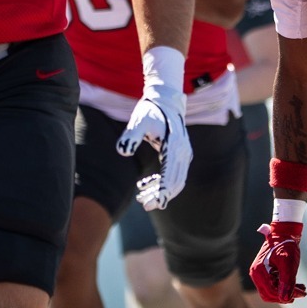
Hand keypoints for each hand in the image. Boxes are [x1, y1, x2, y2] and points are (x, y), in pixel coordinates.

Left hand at [120, 88, 191, 209]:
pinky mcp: (181, 155)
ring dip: (161, 192)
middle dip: (160, 196)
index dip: (160, 193)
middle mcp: (183, 152)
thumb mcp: (139, 120)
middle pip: (175, 182)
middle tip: (143, 205)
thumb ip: (131, 136)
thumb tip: (122, 151)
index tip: (150, 204)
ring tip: (141, 198)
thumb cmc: (150, 111)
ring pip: (177, 181)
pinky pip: (175, 175)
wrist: (164, 102)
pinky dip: (163, 183)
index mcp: (175, 146)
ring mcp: (184, 154)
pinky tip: (145, 184)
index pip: (170, 176)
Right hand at [249, 221, 306, 303]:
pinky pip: (273, 284)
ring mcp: (259, 273)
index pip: (271, 292)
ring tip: (301, 289)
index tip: (301, 293)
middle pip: (270, 294)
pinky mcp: (265, 272)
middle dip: (285, 295)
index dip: (286, 296)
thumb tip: (286, 299)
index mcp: (259, 271)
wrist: (284, 232)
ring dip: (286, 291)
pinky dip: (284, 286)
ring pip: (272, 290)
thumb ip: (287, 282)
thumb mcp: (289, 264)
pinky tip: (297, 285)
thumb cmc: (286, 246)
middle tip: (301, 292)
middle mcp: (256, 273)